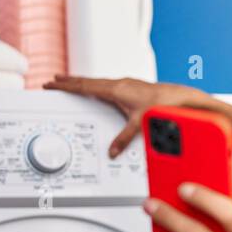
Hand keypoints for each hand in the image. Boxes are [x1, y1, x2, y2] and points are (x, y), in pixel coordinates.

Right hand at [43, 76, 202, 156]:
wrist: (179, 98)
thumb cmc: (162, 106)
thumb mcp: (139, 125)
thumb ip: (124, 139)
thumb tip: (113, 151)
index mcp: (116, 89)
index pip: (84, 86)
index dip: (66, 85)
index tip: (51, 83)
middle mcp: (119, 84)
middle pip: (87, 81)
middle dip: (69, 81)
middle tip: (53, 80)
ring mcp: (125, 84)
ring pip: (97, 82)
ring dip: (82, 82)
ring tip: (70, 83)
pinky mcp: (131, 87)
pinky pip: (106, 85)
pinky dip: (95, 86)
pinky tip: (96, 90)